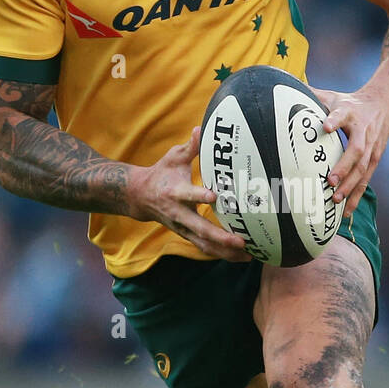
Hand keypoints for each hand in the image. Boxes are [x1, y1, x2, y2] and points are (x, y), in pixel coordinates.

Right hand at [129, 126, 250, 262]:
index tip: (215, 196)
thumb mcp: (173, 157)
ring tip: (248, 256)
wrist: (140, 197)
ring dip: (225, 252)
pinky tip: (241, 258)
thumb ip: (190, 147)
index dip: (199, 197)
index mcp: (175, 192)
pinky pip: (205, 248)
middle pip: (199, 229)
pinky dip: (222, 254)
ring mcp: (182, 228)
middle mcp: (179, 214)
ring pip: (204, 244)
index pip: (188, 195)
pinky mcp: (186, 235)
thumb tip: (201, 129)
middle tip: (240, 241)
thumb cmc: (161, 173)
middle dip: (220, 237)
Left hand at [306, 84, 388, 214]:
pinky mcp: (374, 160)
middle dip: (344, 167)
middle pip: (356, 150)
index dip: (334, 119)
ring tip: (335, 200)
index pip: (341, 114)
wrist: (384, 106)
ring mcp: (372, 148)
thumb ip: (312, 94)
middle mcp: (364, 131)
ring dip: (350, 186)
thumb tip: (286, 86)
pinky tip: (345, 212)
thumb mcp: (334, 96)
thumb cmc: (351, 103)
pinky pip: (365, 180)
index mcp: (350, 112)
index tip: (326, 126)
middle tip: (330, 180)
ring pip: (363, 170)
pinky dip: (356, 196)